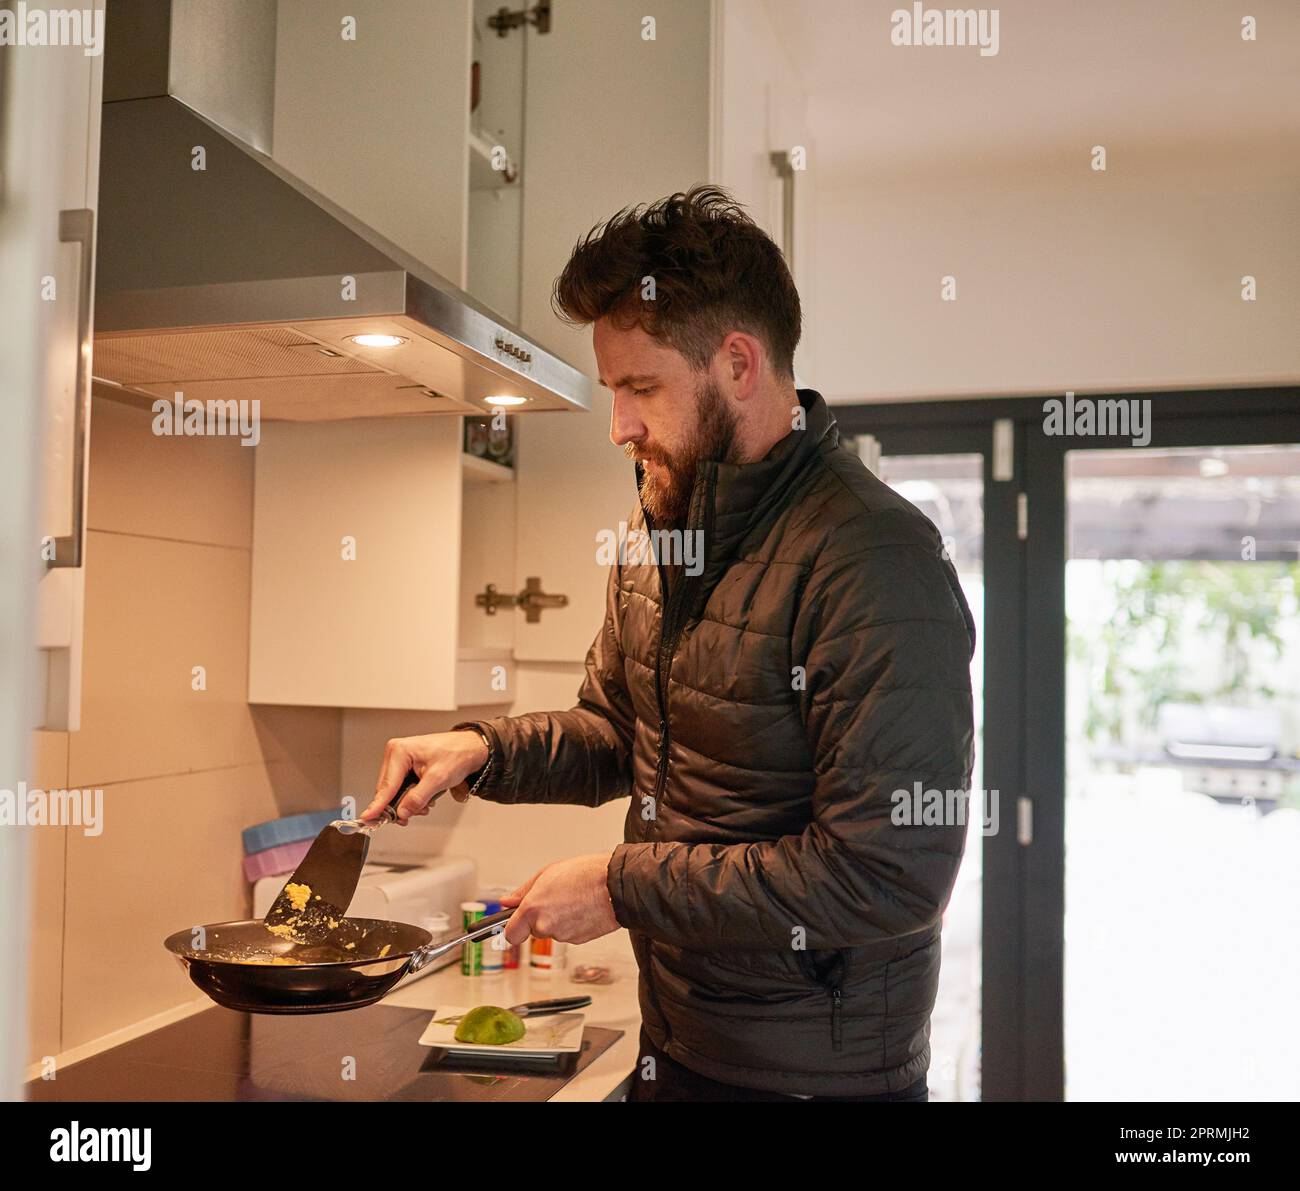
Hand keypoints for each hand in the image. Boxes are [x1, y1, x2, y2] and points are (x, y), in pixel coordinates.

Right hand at [361, 730, 488, 824]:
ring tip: (426, 804)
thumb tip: (402, 812)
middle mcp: (396, 754)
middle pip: (388, 791)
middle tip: (411, 815)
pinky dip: (413, 798)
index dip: (378, 805)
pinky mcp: (407, 768)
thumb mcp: (437, 779)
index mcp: (399, 751)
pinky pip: (403, 789)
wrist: (470, 749)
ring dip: (410, 803)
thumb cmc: (456, 754)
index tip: (368, 818)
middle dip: (401, 805)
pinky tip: (426, 799)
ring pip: (396, 792)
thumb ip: (417, 798)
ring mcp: (400, 761)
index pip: (386, 785)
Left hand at [500, 852, 619, 946]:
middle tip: (554, 899)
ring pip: (553, 931)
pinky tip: (581, 908)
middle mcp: (546, 926)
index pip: (510, 934)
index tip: (513, 922)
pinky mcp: (579, 941)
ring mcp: (563, 936)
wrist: (616, 885)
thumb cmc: (586, 874)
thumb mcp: (548, 873)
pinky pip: (568, 934)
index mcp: (533, 909)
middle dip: (540, 918)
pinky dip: (572, 924)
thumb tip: (508, 901)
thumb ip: (523, 891)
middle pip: (534, 931)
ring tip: (572, 899)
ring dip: (558, 919)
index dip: (512, 928)